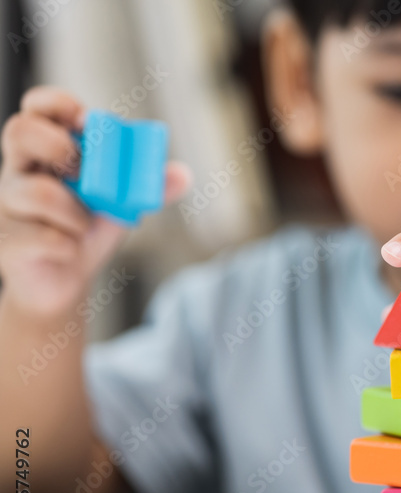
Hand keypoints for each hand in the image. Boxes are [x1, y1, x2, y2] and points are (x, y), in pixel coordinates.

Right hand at [0, 86, 189, 319]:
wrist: (66, 281)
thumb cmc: (85, 231)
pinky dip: (66, 246)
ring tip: (84, 224)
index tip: (87, 121)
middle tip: (85, 171)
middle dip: (60, 147)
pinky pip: (40, 237)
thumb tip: (184, 174)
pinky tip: (68, 249)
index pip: (37, 107)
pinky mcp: (5, 240)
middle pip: (19, 130)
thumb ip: (147, 186)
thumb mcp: (121, 204)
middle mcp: (18, 170)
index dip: (58, 104)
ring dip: (74, 212)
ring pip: (35, 192)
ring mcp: (6, 203)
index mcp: (44, 152)